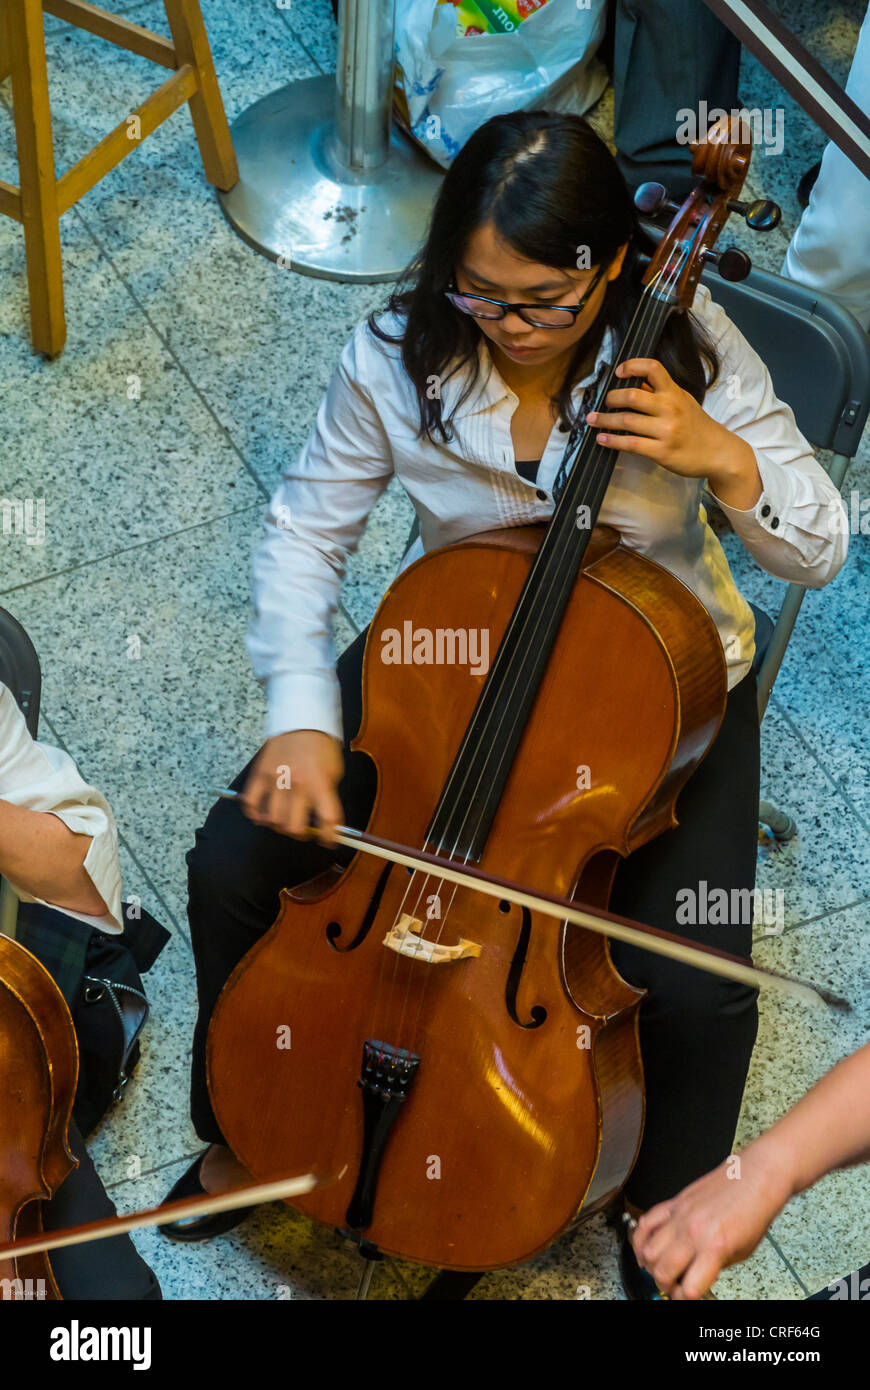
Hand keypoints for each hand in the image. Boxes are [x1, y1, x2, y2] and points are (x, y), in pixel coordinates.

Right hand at [240, 730, 343, 843]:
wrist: (301, 721)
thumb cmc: (321, 747)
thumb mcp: (334, 772)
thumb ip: (329, 798)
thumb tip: (327, 824)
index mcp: (319, 782)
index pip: (326, 820)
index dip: (329, 836)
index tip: (328, 841)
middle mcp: (296, 784)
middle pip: (294, 827)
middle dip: (300, 833)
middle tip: (304, 829)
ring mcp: (275, 780)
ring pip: (272, 820)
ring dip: (279, 825)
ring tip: (285, 820)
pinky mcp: (259, 775)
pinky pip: (251, 804)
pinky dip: (256, 815)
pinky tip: (264, 814)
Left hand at [587, 357, 760, 503]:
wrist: (718, 452)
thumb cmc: (697, 426)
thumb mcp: (683, 402)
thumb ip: (660, 393)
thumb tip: (634, 382)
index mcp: (674, 392)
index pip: (653, 368)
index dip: (632, 366)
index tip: (619, 371)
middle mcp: (670, 408)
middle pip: (632, 396)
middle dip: (612, 398)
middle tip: (604, 402)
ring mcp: (666, 431)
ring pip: (627, 421)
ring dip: (605, 420)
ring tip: (592, 420)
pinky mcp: (661, 451)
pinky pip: (631, 444)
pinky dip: (612, 441)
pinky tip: (602, 439)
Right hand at [630, 1147, 792, 1299]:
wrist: (755, 1178)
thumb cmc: (754, 1211)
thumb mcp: (742, 1252)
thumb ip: (715, 1267)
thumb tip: (697, 1278)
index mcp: (714, 1248)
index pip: (689, 1288)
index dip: (687, 1299)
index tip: (689, 1297)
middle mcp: (693, 1232)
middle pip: (662, 1272)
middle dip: (667, 1286)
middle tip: (676, 1286)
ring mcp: (680, 1215)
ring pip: (648, 1250)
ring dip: (652, 1266)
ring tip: (663, 1268)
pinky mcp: (674, 1202)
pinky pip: (645, 1222)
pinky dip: (639, 1239)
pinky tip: (645, 1249)